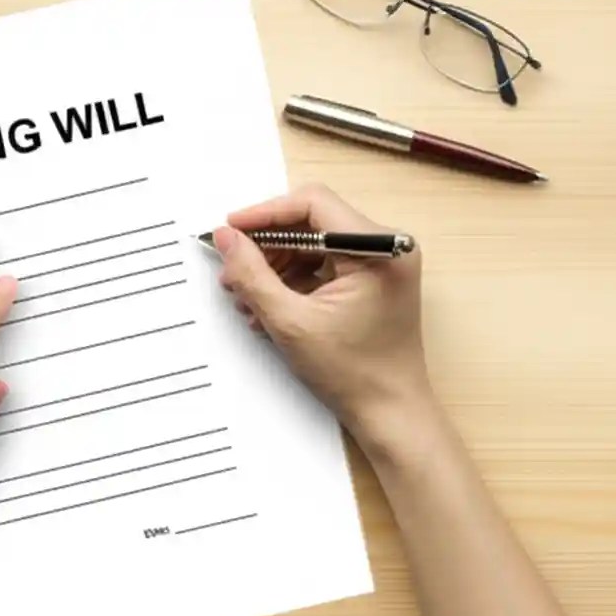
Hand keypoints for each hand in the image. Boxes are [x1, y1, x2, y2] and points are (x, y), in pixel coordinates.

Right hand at [214, 184, 432, 435]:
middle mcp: (385, 247)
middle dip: (266, 246)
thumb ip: (252, 275)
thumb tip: (226, 238)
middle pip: (311, 223)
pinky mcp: (369, 282)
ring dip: (274, 266)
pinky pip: (322, 265)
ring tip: (245, 295)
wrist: (389, 412)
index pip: (313, 204)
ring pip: (312, 245)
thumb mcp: (290, 322)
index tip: (232, 230)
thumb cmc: (354, 373)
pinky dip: (291, 281)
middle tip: (232, 269)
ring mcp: (379, 264)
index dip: (265, 213)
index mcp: (378, 248)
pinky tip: (265, 305)